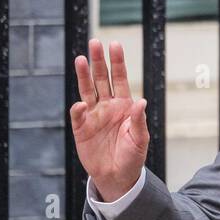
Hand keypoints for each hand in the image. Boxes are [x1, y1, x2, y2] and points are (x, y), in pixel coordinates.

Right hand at [70, 39, 147, 201]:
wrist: (118, 177)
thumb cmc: (132, 157)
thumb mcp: (140, 139)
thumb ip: (139, 120)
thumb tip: (141, 101)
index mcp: (124, 106)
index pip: (120, 79)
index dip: (117, 62)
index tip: (114, 44)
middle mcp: (107, 106)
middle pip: (102, 79)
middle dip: (98, 61)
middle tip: (94, 43)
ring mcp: (93, 116)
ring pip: (87, 90)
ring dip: (83, 75)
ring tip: (81, 59)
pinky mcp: (81, 128)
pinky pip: (78, 115)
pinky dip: (79, 108)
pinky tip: (82, 103)